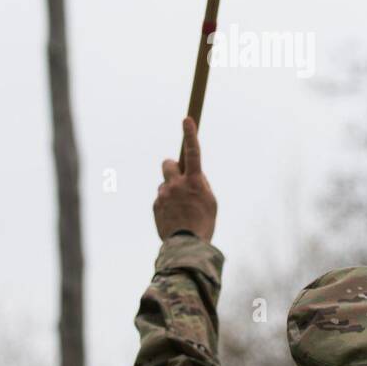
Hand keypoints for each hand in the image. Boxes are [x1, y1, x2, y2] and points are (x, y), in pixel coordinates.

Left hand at [153, 118, 217, 243]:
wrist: (186, 245)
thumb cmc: (203, 223)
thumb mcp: (210, 201)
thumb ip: (201, 184)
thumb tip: (193, 176)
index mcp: (194, 181)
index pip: (192, 151)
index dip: (190, 134)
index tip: (187, 119)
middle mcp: (177, 184)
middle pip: (168, 164)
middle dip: (172, 168)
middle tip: (179, 179)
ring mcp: (164, 194)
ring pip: (165, 185)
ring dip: (171, 191)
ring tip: (180, 210)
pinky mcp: (156, 205)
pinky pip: (161, 199)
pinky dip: (166, 205)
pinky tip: (174, 217)